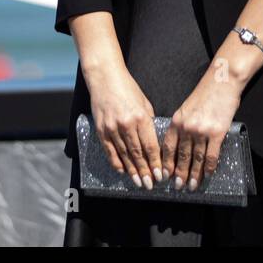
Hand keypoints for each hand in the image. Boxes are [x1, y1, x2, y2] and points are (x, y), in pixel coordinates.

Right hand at [86, 66, 164, 188]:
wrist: (105, 78)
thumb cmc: (128, 89)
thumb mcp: (145, 103)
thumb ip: (149, 122)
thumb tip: (153, 141)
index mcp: (141, 117)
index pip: (150, 146)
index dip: (156, 163)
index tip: (160, 175)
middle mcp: (126, 124)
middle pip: (138, 154)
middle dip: (145, 171)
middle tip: (150, 184)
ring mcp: (112, 128)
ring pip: (124, 155)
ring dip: (132, 171)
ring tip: (138, 182)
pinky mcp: (101, 130)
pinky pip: (109, 151)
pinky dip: (116, 162)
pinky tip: (122, 171)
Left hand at [164, 69, 242, 191]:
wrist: (222, 81)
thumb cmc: (206, 93)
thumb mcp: (186, 108)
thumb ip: (182, 126)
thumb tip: (181, 147)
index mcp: (176, 121)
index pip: (168, 147)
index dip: (166, 163)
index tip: (165, 175)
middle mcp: (186, 127)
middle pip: (181, 156)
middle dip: (179, 174)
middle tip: (178, 186)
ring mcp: (201, 131)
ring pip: (196, 159)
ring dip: (194, 175)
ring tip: (192, 186)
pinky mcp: (217, 133)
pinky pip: (211, 156)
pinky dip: (209, 167)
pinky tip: (207, 174)